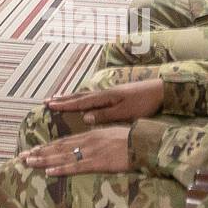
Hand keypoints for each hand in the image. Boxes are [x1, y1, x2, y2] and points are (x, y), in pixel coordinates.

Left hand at [20, 126, 130, 177]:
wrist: (145, 143)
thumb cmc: (132, 140)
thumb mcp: (112, 135)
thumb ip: (98, 138)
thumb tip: (90, 140)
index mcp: (90, 135)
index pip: (64, 142)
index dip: (47, 147)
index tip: (34, 149)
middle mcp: (87, 142)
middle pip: (58, 148)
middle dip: (39, 152)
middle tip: (22, 157)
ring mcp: (91, 152)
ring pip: (62, 157)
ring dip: (44, 160)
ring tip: (28, 162)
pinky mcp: (98, 163)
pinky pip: (76, 167)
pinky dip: (61, 169)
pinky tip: (49, 172)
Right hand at [46, 79, 163, 125]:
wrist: (160, 90)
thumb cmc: (144, 103)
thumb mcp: (125, 112)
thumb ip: (105, 115)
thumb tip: (85, 117)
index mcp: (105, 97)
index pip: (81, 101)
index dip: (65, 104)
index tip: (50, 105)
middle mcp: (104, 93)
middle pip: (79, 96)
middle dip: (63, 99)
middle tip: (47, 101)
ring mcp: (110, 93)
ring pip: (85, 95)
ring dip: (71, 98)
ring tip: (58, 98)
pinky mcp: (115, 95)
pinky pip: (93, 97)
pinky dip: (82, 98)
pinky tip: (81, 100)